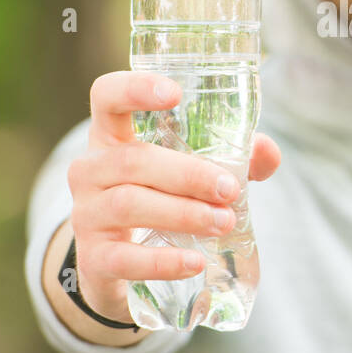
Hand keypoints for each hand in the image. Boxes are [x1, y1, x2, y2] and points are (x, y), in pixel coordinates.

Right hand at [66, 70, 281, 325]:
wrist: (118, 264)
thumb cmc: (160, 199)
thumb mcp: (189, 172)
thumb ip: (232, 156)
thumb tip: (266, 151)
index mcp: (112, 136)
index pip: (107, 96)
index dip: (135, 88)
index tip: (175, 93)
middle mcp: (89, 169)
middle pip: (131, 160)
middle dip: (187, 174)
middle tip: (229, 189)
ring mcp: (86, 214)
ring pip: (128, 204)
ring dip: (182, 213)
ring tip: (222, 223)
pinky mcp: (93, 258)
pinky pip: (124, 259)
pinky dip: (163, 261)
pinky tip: (194, 262)